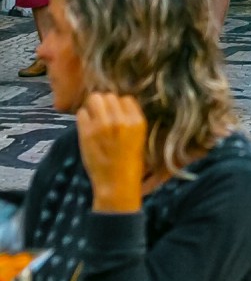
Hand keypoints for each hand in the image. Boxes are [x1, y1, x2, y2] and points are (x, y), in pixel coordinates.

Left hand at [76, 92, 147, 213]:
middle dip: (105, 104)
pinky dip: (83, 118)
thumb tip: (115, 102)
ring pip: (94, 100)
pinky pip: (81, 113)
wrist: (117, 184)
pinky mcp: (86, 133)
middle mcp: (121, 120)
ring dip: (93, 108)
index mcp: (137, 121)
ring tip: (94, 120)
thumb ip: (129, 119)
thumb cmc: (129, 162)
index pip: (126, 98)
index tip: (116, 115)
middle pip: (109, 96)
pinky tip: (87, 128)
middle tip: (103, 116)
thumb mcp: (138, 136)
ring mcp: (102, 126)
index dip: (119, 105)